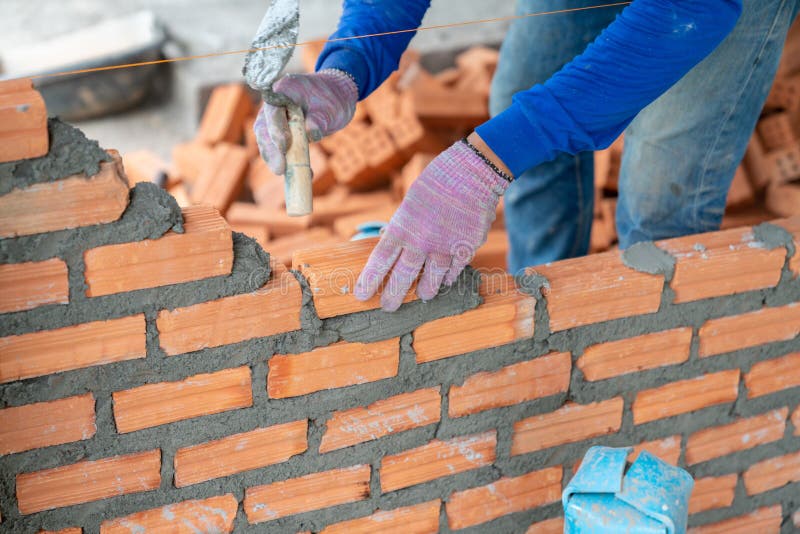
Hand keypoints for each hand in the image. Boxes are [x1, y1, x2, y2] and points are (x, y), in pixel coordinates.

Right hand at [254, 69, 357, 174]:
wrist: (335, 98)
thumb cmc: (332, 99)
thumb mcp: (331, 107)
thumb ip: (319, 119)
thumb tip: (310, 133)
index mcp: (284, 90)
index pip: (274, 111)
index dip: (276, 129)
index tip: (284, 145)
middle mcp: (274, 106)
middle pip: (264, 129)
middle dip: (272, 150)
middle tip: (280, 169)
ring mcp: (273, 121)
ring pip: (267, 142)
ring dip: (275, 159)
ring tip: (286, 173)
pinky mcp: (278, 135)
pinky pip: (277, 150)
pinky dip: (286, 163)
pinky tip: (300, 174)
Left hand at [354, 137, 511, 310]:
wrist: (472, 172)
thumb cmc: (438, 180)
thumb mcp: (411, 202)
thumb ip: (404, 227)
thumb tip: (395, 243)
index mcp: (402, 228)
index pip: (380, 262)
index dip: (369, 281)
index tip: (361, 295)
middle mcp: (420, 243)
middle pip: (402, 279)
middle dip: (392, 297)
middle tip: (388, 308)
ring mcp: (444, 249)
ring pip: (431, 283)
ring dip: (424, 291)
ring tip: (421, 296)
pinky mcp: (465, 250)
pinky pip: (453, 273)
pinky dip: (448, 278)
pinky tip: (445, 280)